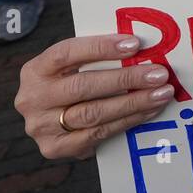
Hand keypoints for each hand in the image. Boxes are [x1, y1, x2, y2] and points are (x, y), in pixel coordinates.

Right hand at [15, 34, 173, 159]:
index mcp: (35, 70)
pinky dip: (127, 122)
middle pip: (83, 86)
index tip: (134, 45)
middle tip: (158, 74)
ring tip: (160, 94)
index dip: (100, 47)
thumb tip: (140, 50)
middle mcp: (33, 98)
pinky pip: (97, 134)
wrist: (49, 123)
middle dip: (126, 79)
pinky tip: (147, 112)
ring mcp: (41, 126)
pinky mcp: (55, 148)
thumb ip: (95, 59)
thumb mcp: (70, 68)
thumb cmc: (68, 85)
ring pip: (93, 113)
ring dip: (133, 103)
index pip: (66, 53)